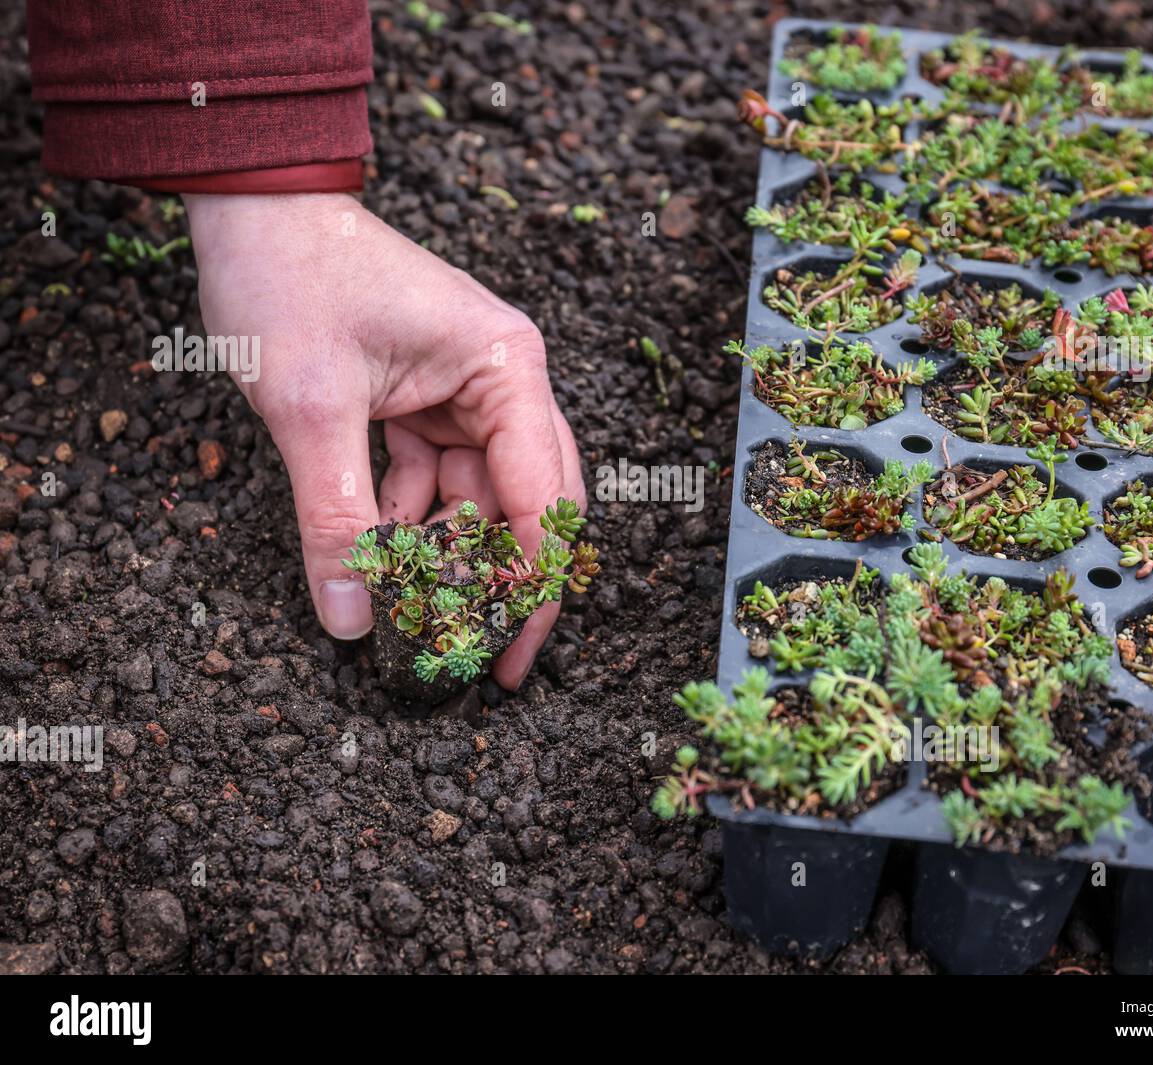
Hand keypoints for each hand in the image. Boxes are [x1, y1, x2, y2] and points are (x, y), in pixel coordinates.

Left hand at [183, 192, 584, 688]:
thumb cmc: (291, 275)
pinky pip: (437, 479)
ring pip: (480, 498)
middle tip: (494, 657)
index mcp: (504, 367)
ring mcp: (466, 391)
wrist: (252, 206)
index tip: (511, 643)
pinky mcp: (426, 401)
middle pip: (529, 501)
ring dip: (453, 557)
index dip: (533, 576)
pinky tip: (386, 561)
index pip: (542, 491)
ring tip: (426, 619)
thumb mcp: (311, 408)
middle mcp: (502, 380)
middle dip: (510, 580)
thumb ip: (336, 518)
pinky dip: (413, 523)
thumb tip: (351, 618)